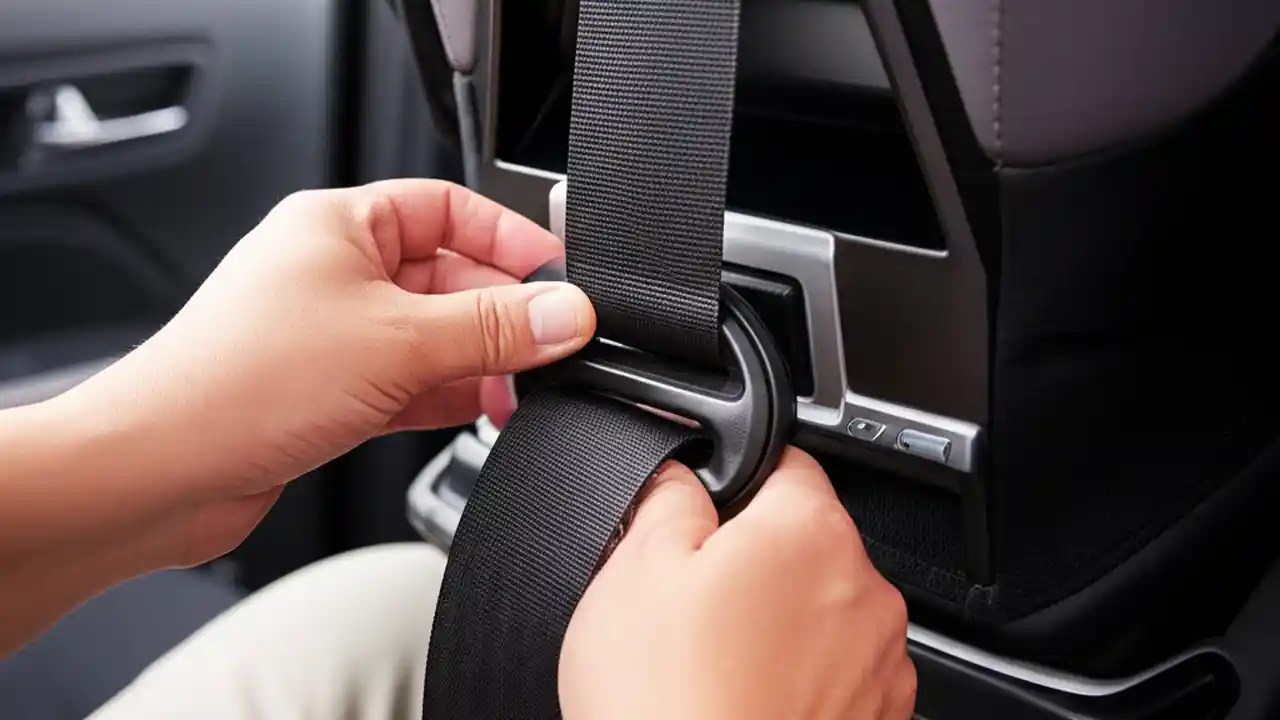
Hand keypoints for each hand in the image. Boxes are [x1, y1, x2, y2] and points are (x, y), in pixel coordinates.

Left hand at [56, 179, 593, 566]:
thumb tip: (565, 313)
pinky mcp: (331, 391)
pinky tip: (479, 413)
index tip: (557, 277)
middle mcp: (335, 273)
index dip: (508, 239)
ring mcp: (333, 335)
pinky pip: (411, 382)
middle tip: (549, 347)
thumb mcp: (397, 343)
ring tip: (518, 391)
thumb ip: (494, 330)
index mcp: (339, 225)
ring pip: (433, 337)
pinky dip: (448, 396)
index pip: (448, 209)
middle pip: (448, 278)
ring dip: (478, 363)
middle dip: (501, 316)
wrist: (161, 471)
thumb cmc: (238, 382)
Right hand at [559, 447, 915, 719]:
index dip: (735, 483)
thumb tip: (683, 474)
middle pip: (805, 542)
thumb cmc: (667, 706)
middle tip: (691, 606)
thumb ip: (670, 496)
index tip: (706, 516)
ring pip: (821, 611)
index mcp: (810, 532)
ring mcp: (878, 665)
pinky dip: (798, 680)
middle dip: (753, 562)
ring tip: (712, 666)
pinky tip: (741, 701)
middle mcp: (865, 592)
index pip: (787, 463)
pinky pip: (836, 673)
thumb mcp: (634, 569)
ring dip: (779, 624)